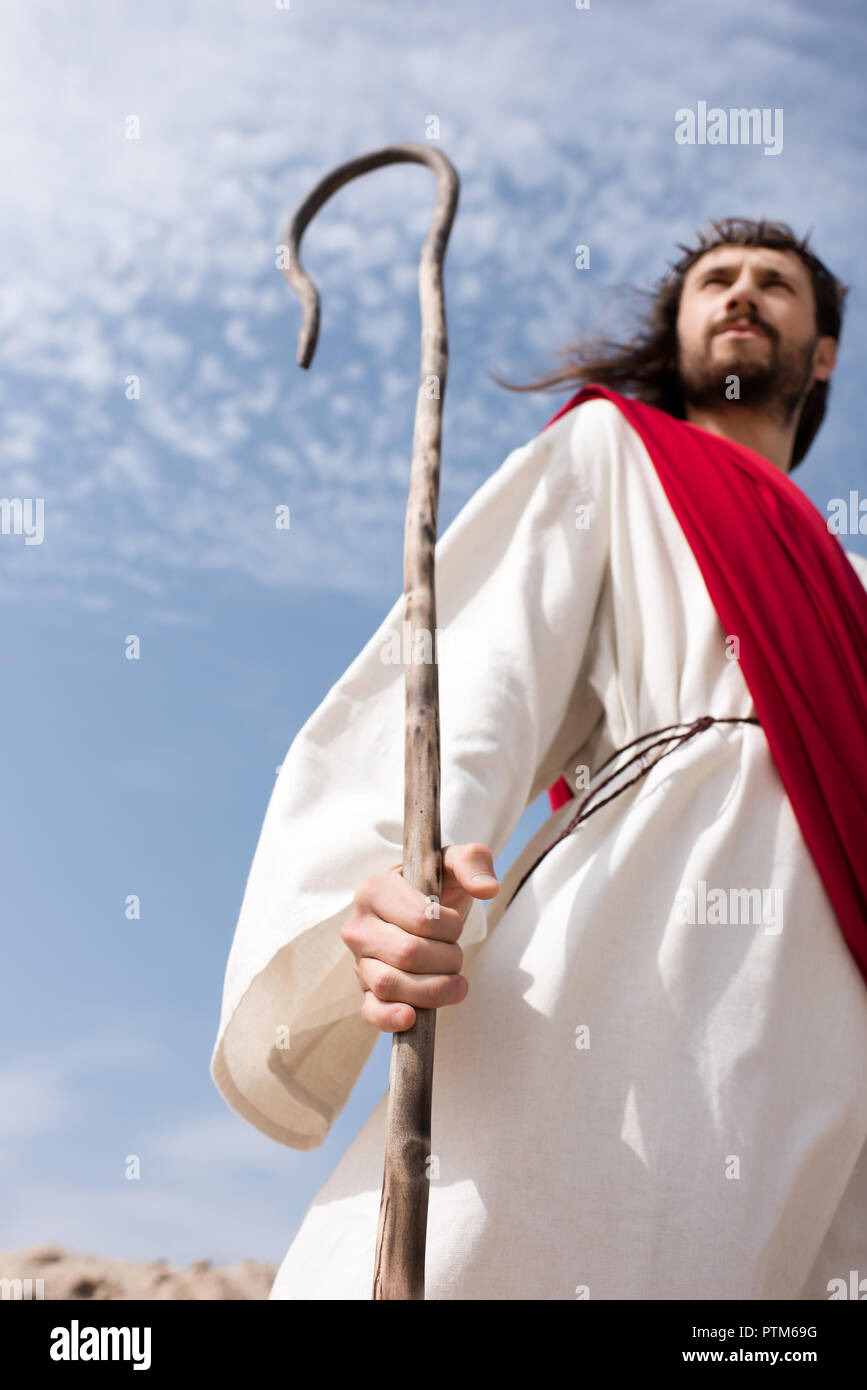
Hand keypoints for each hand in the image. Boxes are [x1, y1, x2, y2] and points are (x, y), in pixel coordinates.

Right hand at [341, 843, 499, 1031]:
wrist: (424, 913)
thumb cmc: (437, 886)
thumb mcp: (454, 862)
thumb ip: (473, 862)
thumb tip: (488, 889)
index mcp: (374, 889)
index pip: (422, 919)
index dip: (450, 927)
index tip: (454, 923)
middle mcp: (358, 926)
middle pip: (407, 954)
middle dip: (447, 959)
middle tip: (457, 954)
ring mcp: (358, 961)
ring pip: (390, 984)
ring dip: (434, 989)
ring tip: (456, 984)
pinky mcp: (366, 990)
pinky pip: (371, 1011)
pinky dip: (390, 1018)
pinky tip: (411, 1018)